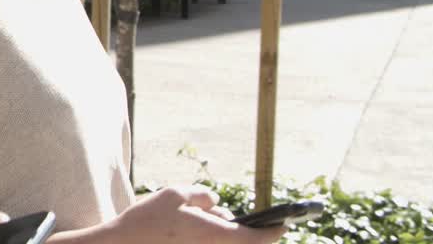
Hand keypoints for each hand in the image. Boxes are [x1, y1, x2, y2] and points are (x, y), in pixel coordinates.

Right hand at [100, 185, 285, 243]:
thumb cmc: (149, 219)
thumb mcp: (176, 193)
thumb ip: (203, 194)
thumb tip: (216, 204)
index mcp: (216, 235)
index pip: (258, 238)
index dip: (274, 231)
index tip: (283, 225)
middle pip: (237, 240)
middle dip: (229, 225)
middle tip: (209, 212)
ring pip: (220, 243)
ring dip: (214, 232)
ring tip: (185, 221)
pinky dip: (201, 238)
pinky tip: (178, 232)